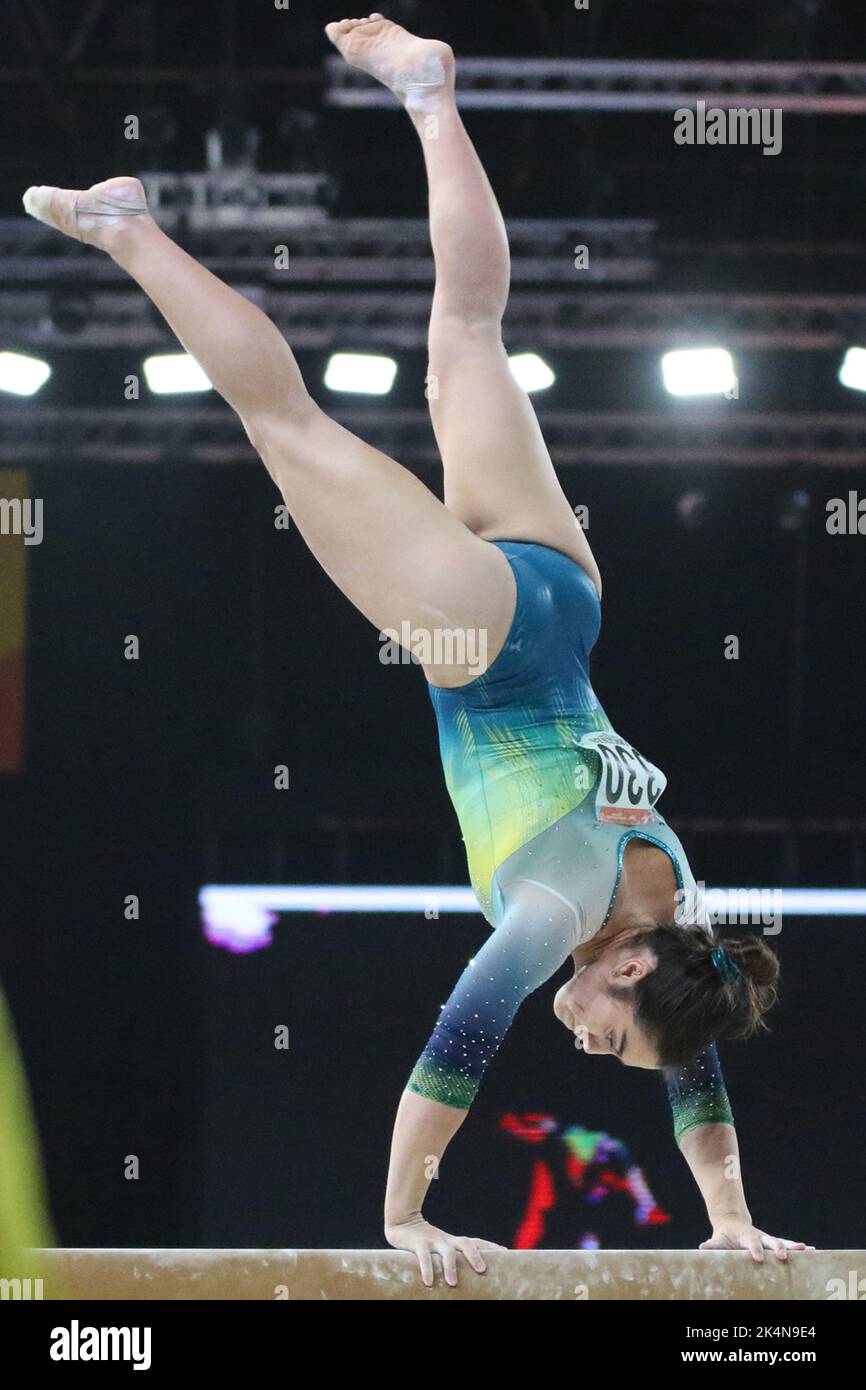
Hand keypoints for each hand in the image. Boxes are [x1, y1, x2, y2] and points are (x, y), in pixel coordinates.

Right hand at [385, 1216, 505, 1286]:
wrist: (402, 1222)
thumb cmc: (425, 1240)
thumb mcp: (441, 1246)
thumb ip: (454, 1256)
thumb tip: (471, 1271)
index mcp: (454, 1241)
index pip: (476, 1242)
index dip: (490, 1247)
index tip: (506, 1252)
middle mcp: (447, 1240)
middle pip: (466, 1243)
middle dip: (475, 1255)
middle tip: (482, 1270)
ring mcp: (433, 1240)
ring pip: (446, 1252)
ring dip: (451, 1267)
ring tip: (453, 1283)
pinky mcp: (418, 1244)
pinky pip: (424, 1257)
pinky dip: (427, 1269)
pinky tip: (429, 1282)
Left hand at [700, 1217, 815, 1262]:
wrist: (732, 1222)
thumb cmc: (724, 1235)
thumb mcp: (718, 1239)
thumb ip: (713, 1244)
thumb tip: (703, 1247)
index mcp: (747, 1236)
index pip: (752, 1242)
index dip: (755, 1249)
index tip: (759, 1258)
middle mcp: (760, 1237)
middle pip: (771, 1241)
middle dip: (778, 1247)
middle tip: (784, 1255)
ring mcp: (769, 1239)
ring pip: (783, 1242)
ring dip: (794, 1246)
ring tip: (807, 1249)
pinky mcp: (774, 1244)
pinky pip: (788, 1246)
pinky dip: (799, 1249)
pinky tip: (813, 1251)